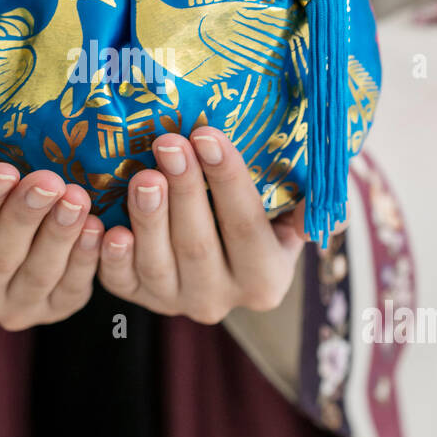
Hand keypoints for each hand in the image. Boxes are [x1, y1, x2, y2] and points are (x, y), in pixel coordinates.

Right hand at [0, 140, 102, 329]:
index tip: (4, 171)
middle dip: (24, 219)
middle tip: (49, 180)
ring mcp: (9, 310)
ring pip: (37, 279)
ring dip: (60, 238)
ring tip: (76, 197)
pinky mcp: (49, 309)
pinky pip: (70, 293)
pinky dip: (86, 262)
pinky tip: (98, 227)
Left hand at [98, 127, 343, 323]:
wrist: (218, 249)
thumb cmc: (260, 214)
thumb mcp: (291, 212)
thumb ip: (313, 207)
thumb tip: (333, 214)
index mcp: (266, 279)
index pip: (248, 225)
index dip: (228, 180)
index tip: (208, 134)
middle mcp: (221, 299)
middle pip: (199, 244)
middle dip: (184, 190)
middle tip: (169, 143)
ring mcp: (175, 302)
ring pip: (157, 264)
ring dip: (147, 217)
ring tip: (142, 174)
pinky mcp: (136, 298)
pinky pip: (118, 282)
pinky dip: (108, 255)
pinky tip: (103, 224)